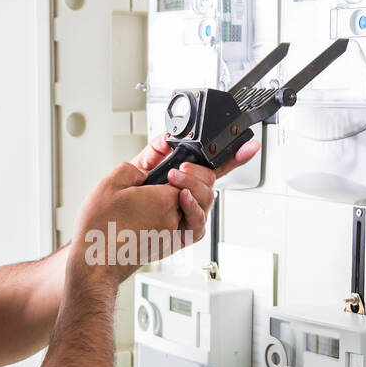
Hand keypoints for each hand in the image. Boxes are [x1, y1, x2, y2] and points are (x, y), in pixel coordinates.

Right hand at [70, 133, 261, 284]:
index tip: (240, 149)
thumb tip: (150, 161)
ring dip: (199, 191)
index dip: (202, 158)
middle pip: (206, 189)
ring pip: (205, 208)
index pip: (196, 173)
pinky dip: (195, 212)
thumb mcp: (110, 184)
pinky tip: (186, 202)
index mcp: (164, 199)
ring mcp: (175, 233)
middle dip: (199, 173)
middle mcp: (176, 218)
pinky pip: (195, 227)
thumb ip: (136, 165)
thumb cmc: (99, 232)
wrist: (94, 265)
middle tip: (180, 167)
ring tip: (181, 179)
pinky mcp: (171, 244)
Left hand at [128, 130, 260, 254]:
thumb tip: (170, 134)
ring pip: (207, 198)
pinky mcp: (188, 232)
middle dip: (199, 171)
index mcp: (188, 177)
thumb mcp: (142, 165)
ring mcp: (193, 213)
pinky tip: (182, 197)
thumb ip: (158, 148)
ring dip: (192, 185)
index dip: (236, 156)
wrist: (116, 225)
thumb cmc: (130, 199)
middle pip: (212, 179)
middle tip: (181, 168)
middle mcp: (194, 195)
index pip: (217, 164)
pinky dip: (191, 207)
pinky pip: (198, 221)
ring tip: (174, 179)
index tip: (249, 146)